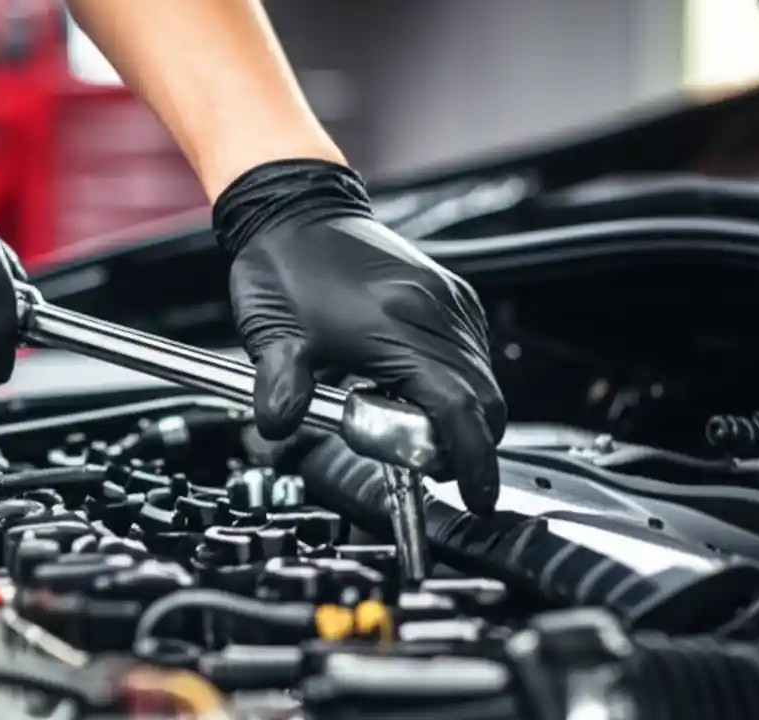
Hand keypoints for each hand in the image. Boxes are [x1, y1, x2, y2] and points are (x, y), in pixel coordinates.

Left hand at [213, 159, 504, 513]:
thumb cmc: (285, 268)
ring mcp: (446, 301)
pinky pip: (472, 353)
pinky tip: (413, 387)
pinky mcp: (448, 294)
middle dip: (469, 445)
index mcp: (398, 328)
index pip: (458, 410)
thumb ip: (279, 386)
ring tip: (409, 422)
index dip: (472, 459)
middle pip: (484, 401)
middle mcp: (435, 312)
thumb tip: (278, 425)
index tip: (477, 494)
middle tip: (430, 465)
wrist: (296, 211)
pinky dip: (459, 384)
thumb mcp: (273, 335)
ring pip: (483, 379)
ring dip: (462, 415)